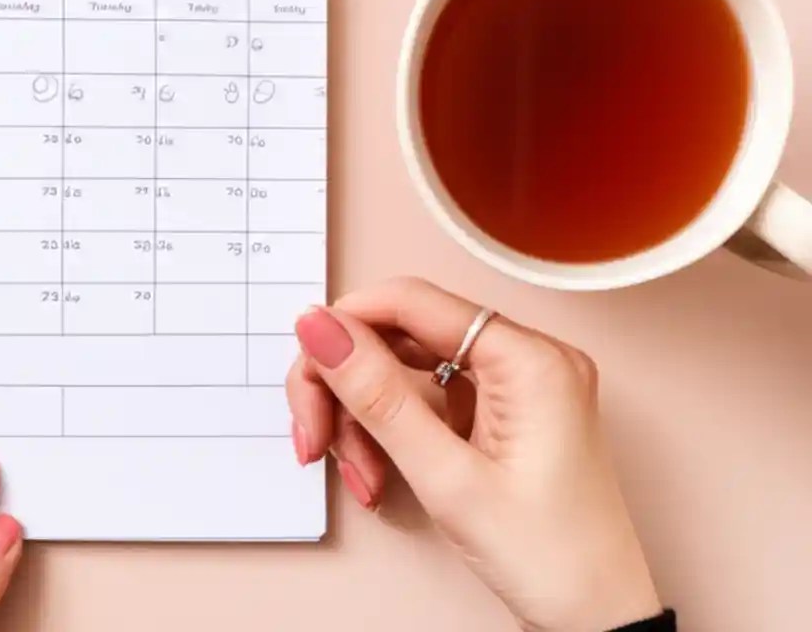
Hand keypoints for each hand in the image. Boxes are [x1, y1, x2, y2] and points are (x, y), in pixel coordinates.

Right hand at [288, 278, 661, 631]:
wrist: (595, 621)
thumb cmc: (548, 559)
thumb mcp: (446, 478)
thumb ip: (377, 395)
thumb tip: (322, 328)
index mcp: (529, 360)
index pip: (413, 302)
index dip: (348, 326)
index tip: (306, 361)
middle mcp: (525, 359)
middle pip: (401, 336)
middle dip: (349, 387)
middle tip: (316, 437)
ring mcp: (513, 388)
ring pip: (405, 372)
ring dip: (365, 420)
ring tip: (362, 477)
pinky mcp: (500, 415)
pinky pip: (425, 402)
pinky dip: (391, 434)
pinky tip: (378, 473)